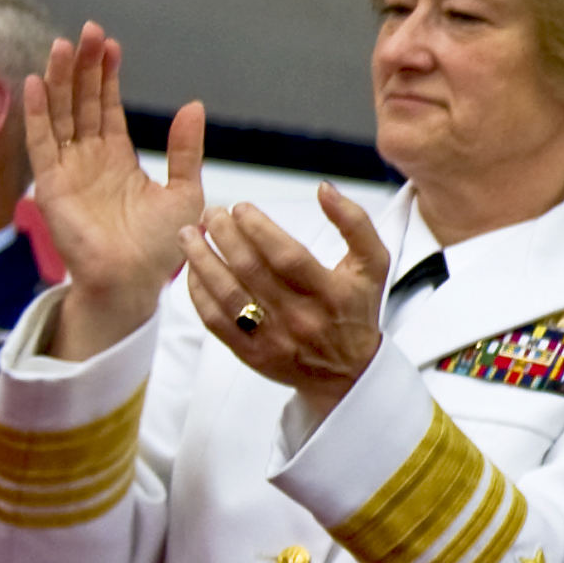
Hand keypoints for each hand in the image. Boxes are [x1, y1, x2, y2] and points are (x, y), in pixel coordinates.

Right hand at [25, 26, 205, 361]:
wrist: (134, 282)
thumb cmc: (160, 246)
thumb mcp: (184, 190)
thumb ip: (186, 149)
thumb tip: (193, 105)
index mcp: (117, 157)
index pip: (107, 106)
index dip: (107, 75)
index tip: (110, 44)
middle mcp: (88, 158)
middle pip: (80, 102)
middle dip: (83, 67)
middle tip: (87, 31)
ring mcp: (67, 169)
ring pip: (60, 114)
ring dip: (58, 80)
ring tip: (63, 46)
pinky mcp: (51, 184)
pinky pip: (42, 142)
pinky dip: (38, 113)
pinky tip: (35, 83)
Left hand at [181, 185, 390, 420]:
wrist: (348, 372)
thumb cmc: (356, 311)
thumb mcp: (373, 265)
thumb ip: (355, 223)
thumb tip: (325, 190)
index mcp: (330, 293)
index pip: (287, 256)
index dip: (258, 228)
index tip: (241, 208)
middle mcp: (301, 317)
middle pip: (251, 270)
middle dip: (223, 235)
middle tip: (211, 214)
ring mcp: (273, 338)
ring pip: (227, 294)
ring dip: (202, 260)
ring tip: (190, 235)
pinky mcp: (252, 353)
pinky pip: (215, 320)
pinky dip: (199, 292)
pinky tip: (194, 270)